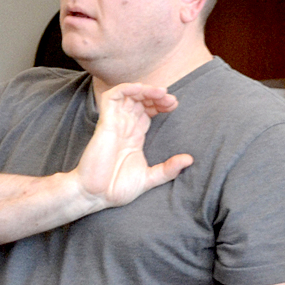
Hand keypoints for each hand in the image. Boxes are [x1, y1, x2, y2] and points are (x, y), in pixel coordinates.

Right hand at [75, 83, 192, 207]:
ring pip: (127, 95)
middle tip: (170, 99)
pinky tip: (140, 89)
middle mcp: (124, 128)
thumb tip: (190, 160)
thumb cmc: (115, 189)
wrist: (94, 195)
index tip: (174, 105)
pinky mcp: (105, 123)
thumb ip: (168, 169)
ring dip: (144, 89)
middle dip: (156, 96)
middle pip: (139, 101)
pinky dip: (125, 89)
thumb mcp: (149, 179)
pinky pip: (111, 98)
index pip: (147, 112)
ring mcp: (114, 124)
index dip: (160, 105)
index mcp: (134, 137)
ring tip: (160, 92)